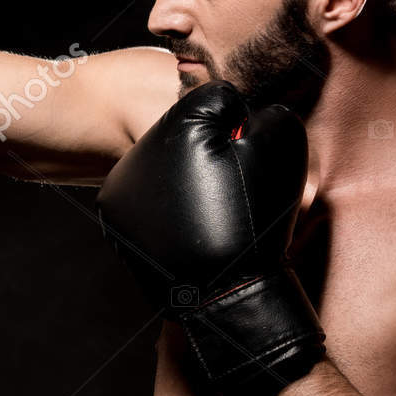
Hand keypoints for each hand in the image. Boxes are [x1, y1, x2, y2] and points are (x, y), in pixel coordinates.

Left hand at [97, 80, 324, 395]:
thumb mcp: (280, 153)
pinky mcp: (114, 218)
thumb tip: (245, 112)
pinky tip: (189, 227)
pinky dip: (169, 206)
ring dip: (187, 175)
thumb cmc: (255, 223)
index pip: (217, 100)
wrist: (223, 295)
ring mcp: (120, 187)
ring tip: (210, 211)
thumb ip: (268, 115)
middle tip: (230, 188)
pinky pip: (149, 197)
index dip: (243, 125)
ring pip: (164, 162)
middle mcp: (138, 151)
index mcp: (178, 126)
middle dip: (211, 149)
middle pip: (185, 131)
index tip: (247, 158)